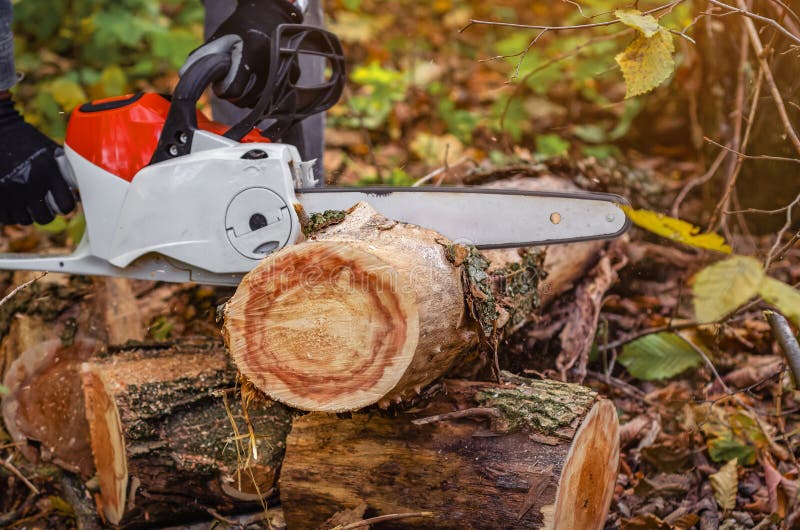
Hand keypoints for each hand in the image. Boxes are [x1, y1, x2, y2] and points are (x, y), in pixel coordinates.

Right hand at [0, 96, 75, 224]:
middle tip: (44, 202)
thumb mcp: (52, 152)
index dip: (65, 205)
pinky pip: (7, 217)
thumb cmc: (28, 141)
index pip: (66, 205)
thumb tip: (80, 191)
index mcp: (48, 171)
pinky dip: (11, 213)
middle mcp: (30, 183)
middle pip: (45, 217)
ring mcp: (10, 191)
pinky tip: (14, 201)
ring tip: (27, 200)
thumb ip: (65, 171)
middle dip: (47, 211)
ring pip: (25, 219)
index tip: (63, 202)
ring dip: (28, 213)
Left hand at [181, 0, 303, 107]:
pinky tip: (259, 81)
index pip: (233, 92)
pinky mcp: (294, 76)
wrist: (269, 15)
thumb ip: (200, 58)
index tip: (221, 82)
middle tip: (232, 80)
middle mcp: (272, 63)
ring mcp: (286, 70)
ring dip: (249, 98)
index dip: (223, 90)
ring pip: (261, 104)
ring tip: (245, 81)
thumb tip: (185, 78)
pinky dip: (264, 95)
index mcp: (252, 52)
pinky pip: (274, 99)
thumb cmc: (240, 28)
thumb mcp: (218, 39)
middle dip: (235, 95)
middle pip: (247, 101)